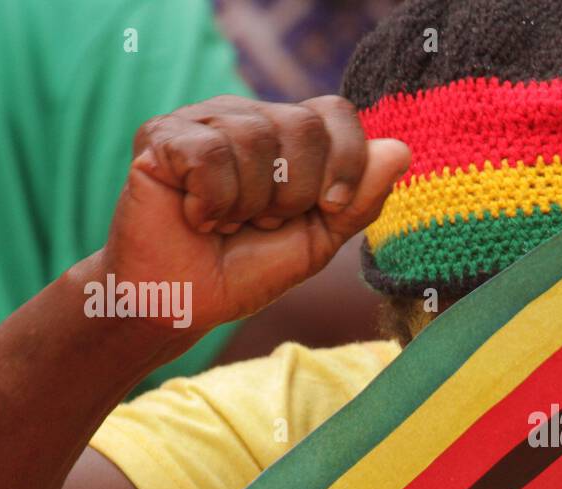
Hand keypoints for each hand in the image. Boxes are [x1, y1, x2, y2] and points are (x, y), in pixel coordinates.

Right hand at [99, 95, 409, 333]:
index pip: (336, 112)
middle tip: (263, 222)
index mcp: (289, 135)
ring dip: (248, 204)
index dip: (343, 163)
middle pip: (302, 125)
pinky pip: (208, 156)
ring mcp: (202, 120)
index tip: (328, 209)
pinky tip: (198, 217)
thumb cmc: (248, 268)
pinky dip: (212, 203)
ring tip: (227, 222)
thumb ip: (359, 199)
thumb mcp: (319, 240)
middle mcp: (247, 116)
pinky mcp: (161, 137)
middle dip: (294, 194)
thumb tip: (401, 150)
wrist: (186, 302)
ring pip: (254, 139)